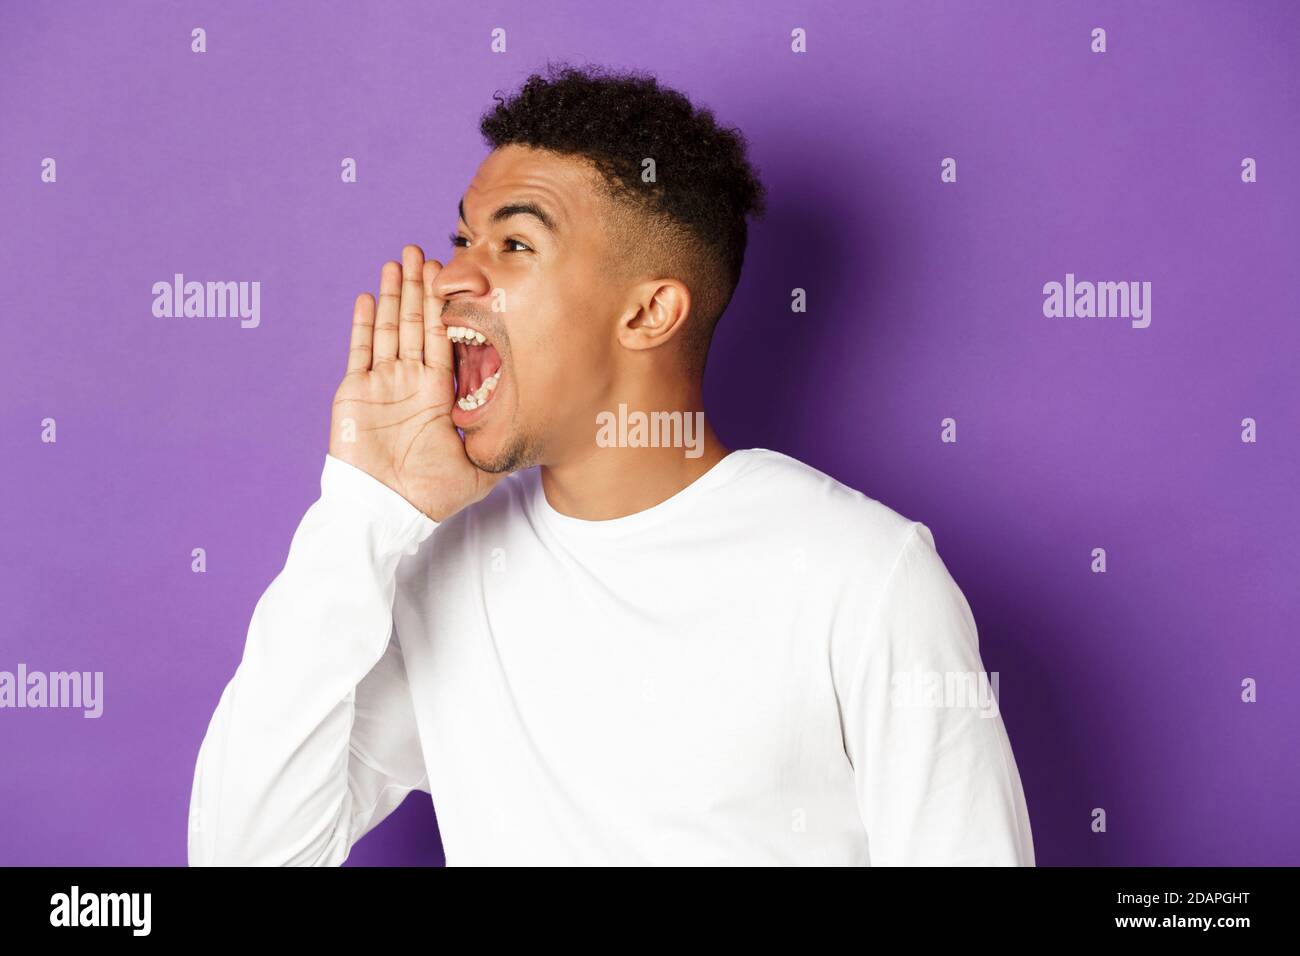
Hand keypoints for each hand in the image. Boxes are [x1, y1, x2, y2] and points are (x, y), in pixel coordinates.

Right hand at [329, 245, 504, 521]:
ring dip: (393, 294)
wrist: (386, 511)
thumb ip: (501, 447)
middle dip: (421, 287)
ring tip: (399, 260)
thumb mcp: (479, 470)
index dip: (450, 308)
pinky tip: (368, 295)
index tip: (456, 278)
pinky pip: (359, 349)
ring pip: (389, 327)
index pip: (446, 339)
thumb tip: (535, 436)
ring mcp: (382, 383)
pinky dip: (363, 322)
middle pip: (416, 322)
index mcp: (438, 393)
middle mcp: (410, 381)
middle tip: (425, 251)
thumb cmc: (428, 496)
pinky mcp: (355, 391)